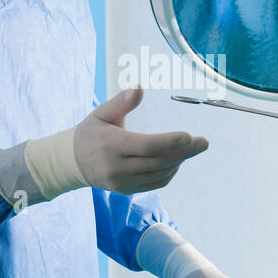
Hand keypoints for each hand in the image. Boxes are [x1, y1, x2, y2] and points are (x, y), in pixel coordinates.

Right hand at [74, 87, 208, 193]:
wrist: (73, 162)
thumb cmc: (91, 132)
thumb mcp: (101, 113)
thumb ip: (121, 101)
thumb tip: (139, 87)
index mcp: (111, 145)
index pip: (145, 145)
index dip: (169, 142)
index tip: (189, 136)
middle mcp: (117, 167)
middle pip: (157, 161)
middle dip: (184, 152)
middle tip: (204, 143)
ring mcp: (122, 182)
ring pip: (159, 174)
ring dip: (179, 161)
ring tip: (192, 148)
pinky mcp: (127, 190)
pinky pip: (155, 183)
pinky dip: (169, 172)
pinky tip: (177, 159)